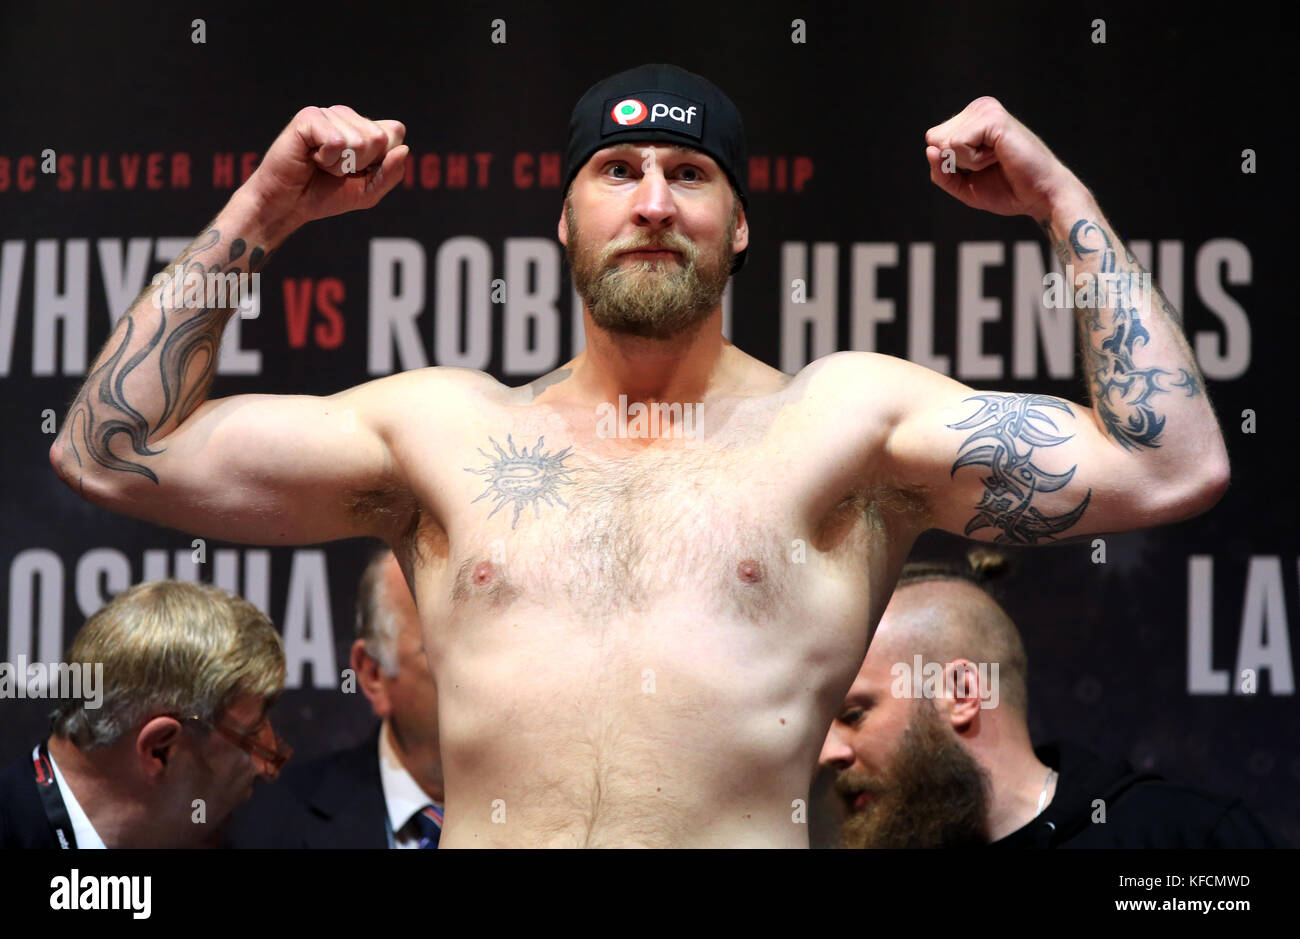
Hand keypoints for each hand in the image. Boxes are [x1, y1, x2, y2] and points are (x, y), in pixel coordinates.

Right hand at [244, 105, 408, 230]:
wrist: (289, 205)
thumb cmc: (326, 195)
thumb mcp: (368, 192)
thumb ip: (390, 174)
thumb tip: (404, 149)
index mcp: (364, 128)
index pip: (395, 132)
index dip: (381, 160)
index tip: (357, 171)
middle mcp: (347, 116)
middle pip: (379, 137)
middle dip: (360, 163)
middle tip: (335, 169)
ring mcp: (328, 113)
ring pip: (358, 141)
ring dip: (340, 164)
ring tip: (321, 164)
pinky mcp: (309, 117)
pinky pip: (336, 141)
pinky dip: (326, 159)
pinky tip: (311, 157)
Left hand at [924, 97, 1081, 218]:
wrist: (1039, 196)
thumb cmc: (1007, 190)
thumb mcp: (962, 185)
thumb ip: (940, 171)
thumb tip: (929, 149)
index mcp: (972, 118)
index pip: (933, 140)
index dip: (950, 164)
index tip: (982, 166)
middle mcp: (979, 107)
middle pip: (934, 138)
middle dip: (956, 162)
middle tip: (990, 163)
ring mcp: (986, 109)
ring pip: (945, 142)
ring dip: (967, 162)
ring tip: (997, 159)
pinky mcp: (992, 117)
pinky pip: (957, 144)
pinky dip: (974, 160)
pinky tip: (998, 156)